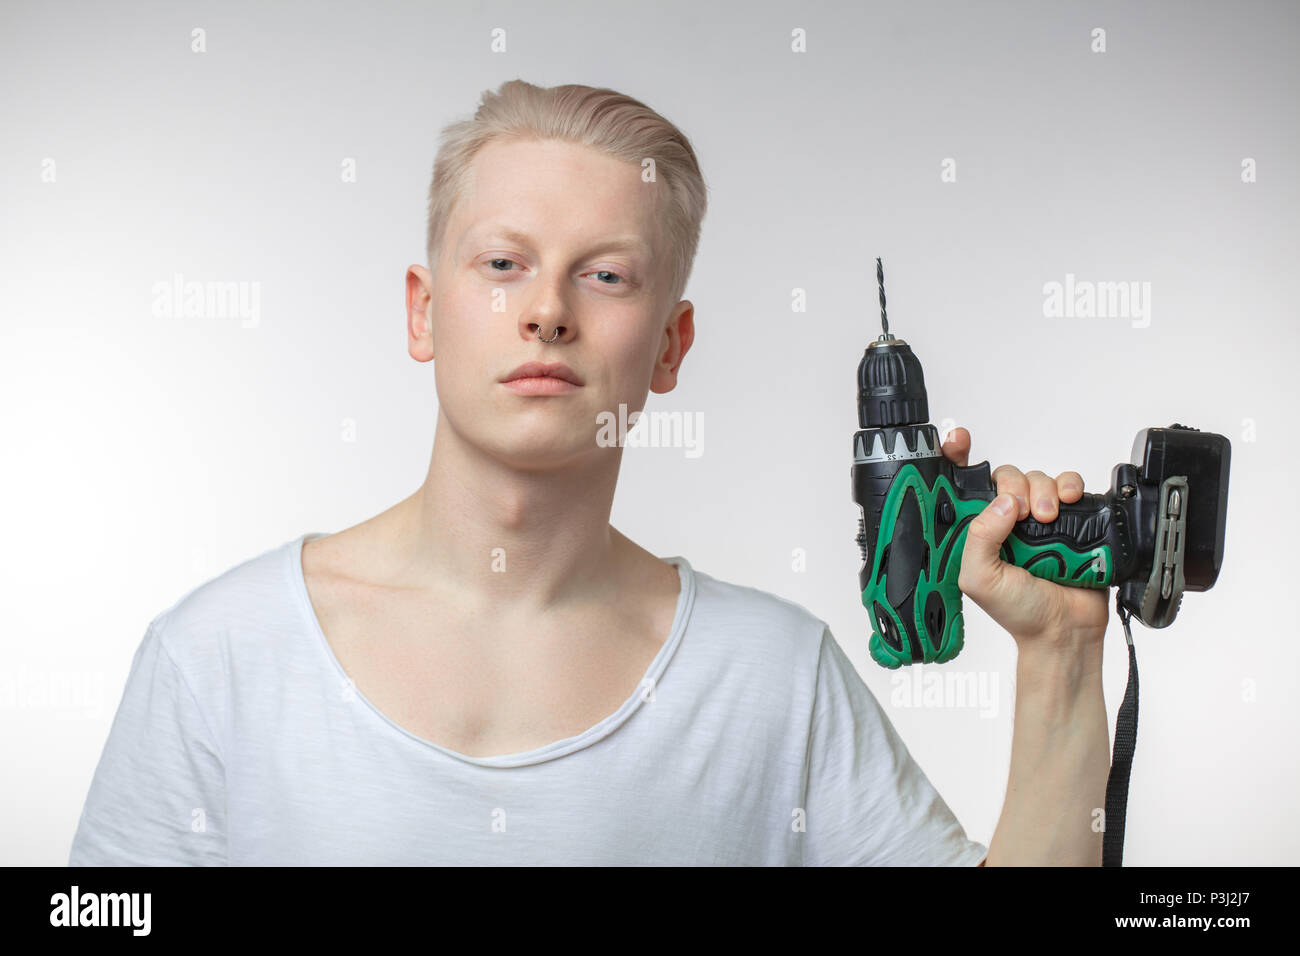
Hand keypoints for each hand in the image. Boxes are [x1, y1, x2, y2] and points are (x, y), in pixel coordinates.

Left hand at [940, 427, 1108, 649]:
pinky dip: (1070, 485)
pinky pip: (1069, 484)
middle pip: (1005, 477)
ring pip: (1037, 478)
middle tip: (1020, 513)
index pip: (962, 487)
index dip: (957, 459)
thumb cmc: (1019, 611)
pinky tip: (1068, 500)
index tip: (958, 441)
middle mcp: (1005, 521)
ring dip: (1042, 490)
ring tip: (1045, 518)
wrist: (1065, 630)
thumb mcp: (980, 578)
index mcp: (977, 531)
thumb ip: (979, 539)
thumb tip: (1002, 502)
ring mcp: (1038, 519)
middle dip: (1012, 486)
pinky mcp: (1070, 519)